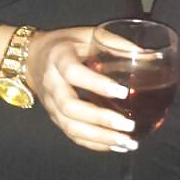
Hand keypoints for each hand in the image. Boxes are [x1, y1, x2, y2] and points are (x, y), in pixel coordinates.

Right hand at [26, 27, 137, 152]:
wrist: (33, 58)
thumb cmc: (66, 43)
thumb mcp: (87, 34)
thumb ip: (114, 42)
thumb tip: (146, 55)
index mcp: (59, 57)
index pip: (74, 73)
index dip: (97, 84)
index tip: (123, 92)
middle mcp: (51, 83)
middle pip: (70, 107)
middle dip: (101, 120)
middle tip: (129, 126)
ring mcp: (50, 104)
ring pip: (70, 127)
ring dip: (100, 138)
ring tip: (127, 143)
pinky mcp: (54, 117)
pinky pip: (71, 135)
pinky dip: (93, 144)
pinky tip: (115, 145)